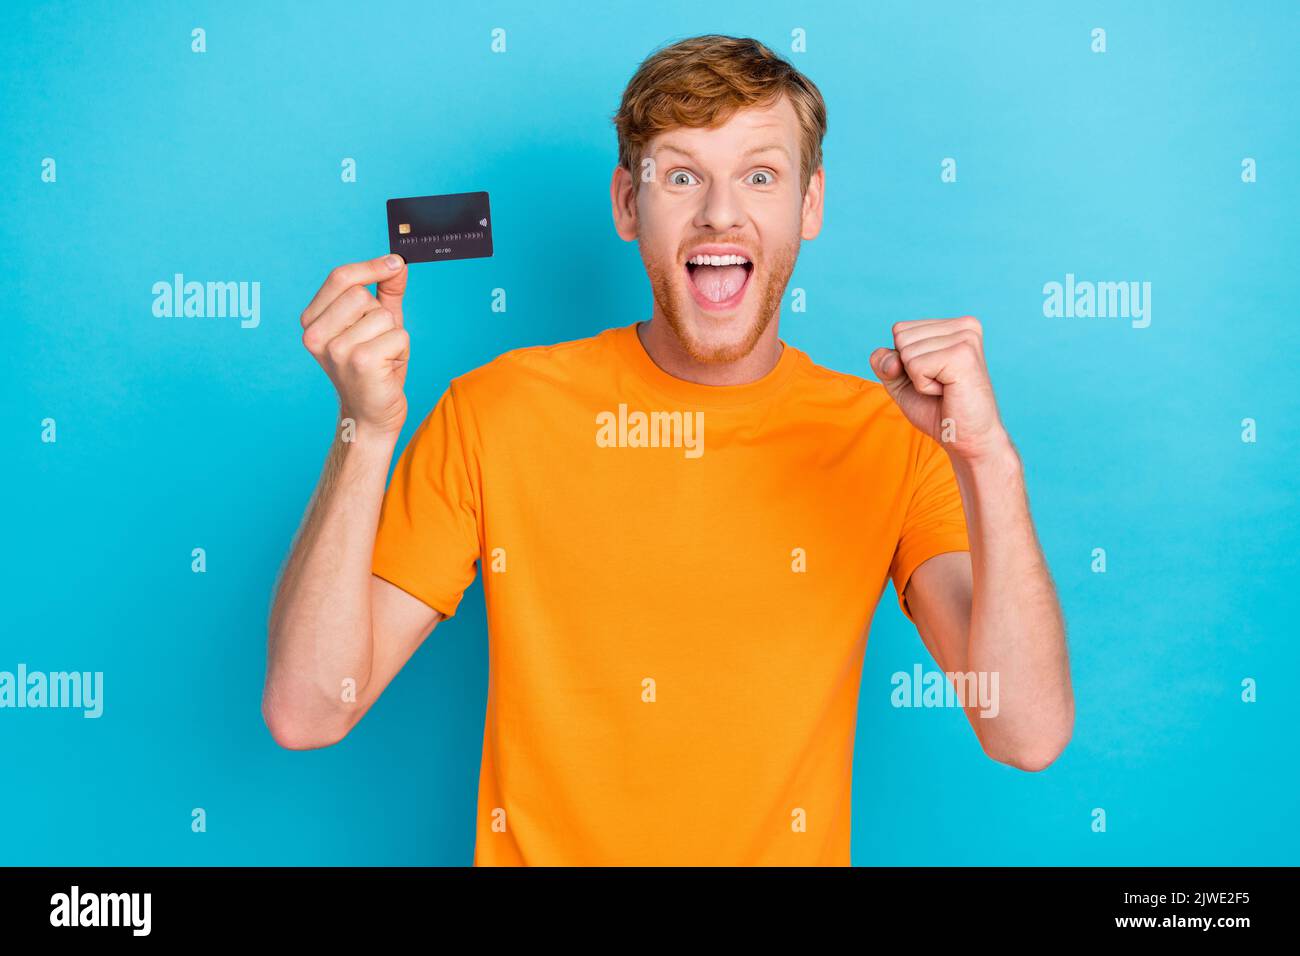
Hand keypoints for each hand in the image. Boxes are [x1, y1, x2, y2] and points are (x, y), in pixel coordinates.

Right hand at [300, 254, 410, 437]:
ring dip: (393, 335)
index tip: (395, 263)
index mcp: (312, 322)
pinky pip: (397, 335)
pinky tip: (387, 369)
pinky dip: (401, 350)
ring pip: (383, 316)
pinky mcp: (361, 362)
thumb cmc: (374, 368)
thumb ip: (386, 290)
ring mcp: (336, 349)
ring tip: (382, 357)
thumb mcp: (377, 323)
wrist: (371, 415)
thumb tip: (397, 262)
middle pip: (362, 294)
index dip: (371, 267)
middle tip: (376, 341)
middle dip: (380, 314)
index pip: (340, 278)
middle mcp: (316, 335)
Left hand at [869, 316, 1007, 461]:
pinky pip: (916, 367)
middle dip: (911, 369)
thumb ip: (885, 363)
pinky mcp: (963, 355)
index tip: (933, 376)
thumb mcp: (901, 382)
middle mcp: (964, 326)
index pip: (900, 329)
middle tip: (940, 385)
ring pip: (907, 352)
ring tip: (946, 389)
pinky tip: (947, 392)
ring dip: (919, 380)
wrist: (968, 439)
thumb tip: (891, 359)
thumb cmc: (938, 410)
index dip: (905, 361)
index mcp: (954, 325)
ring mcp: (965, 338)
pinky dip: (924, 387)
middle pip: (901, 337)